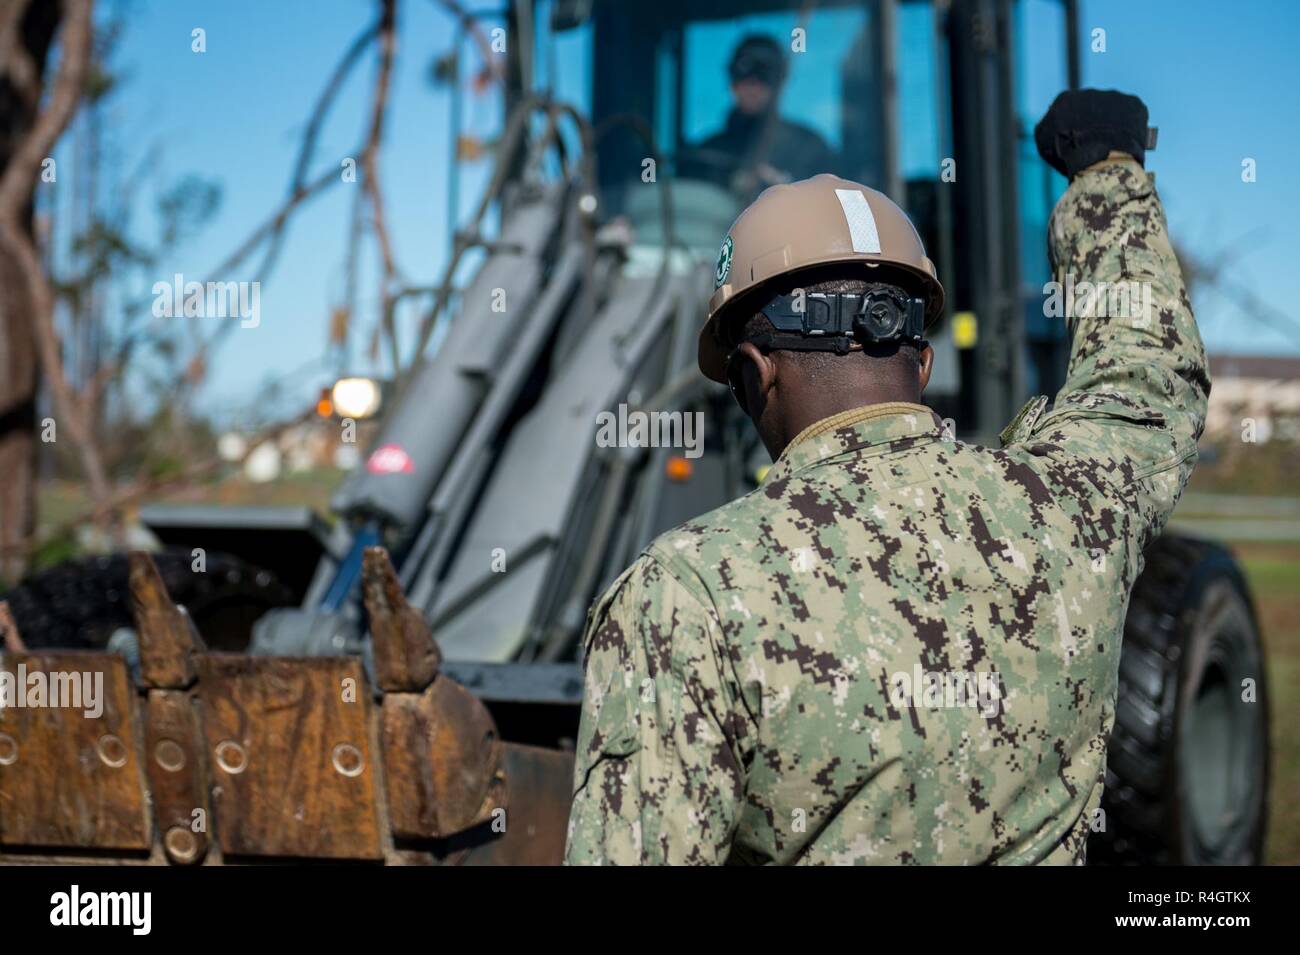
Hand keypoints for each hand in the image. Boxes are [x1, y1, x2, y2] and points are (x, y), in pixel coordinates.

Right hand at [1034, 89, 1148, 177]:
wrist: (1099, 157)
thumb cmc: (1068, 155)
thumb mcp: (1044, 143)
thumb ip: (1046, 126)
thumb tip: (1050, 119)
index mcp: (1065, 99)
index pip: (1068, 109)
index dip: (1072, 126)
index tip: (1075, 139)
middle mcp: (1090, 91)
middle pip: (1091, 106)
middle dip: (1093, 121)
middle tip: (1095, 142)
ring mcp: (1113, 96)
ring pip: (1113, 108)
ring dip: (1113, 122)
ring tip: (1112, 143)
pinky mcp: (1134, 103)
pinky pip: (1132, 113)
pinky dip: (1130, 125)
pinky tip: (1125, 139)